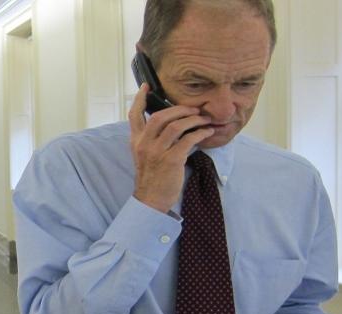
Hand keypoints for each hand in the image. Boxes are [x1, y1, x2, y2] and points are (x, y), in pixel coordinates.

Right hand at [129, 84, 214, 213]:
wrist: (150, 199)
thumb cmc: (151, 177)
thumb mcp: (143, 155)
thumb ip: (150, 140)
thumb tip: (168, 124)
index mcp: (136, 141)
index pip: (134, 115)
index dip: (140, 99)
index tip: (146, 86)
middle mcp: (144, 144)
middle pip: (160, 116)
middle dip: (179, 109)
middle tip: (193, 108)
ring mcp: (157, 152)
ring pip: (176, 126)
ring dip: (193, 119)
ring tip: (203, 119)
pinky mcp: (171, 160)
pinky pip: (188, 140)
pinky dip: (200, 133)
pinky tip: (207, 132)